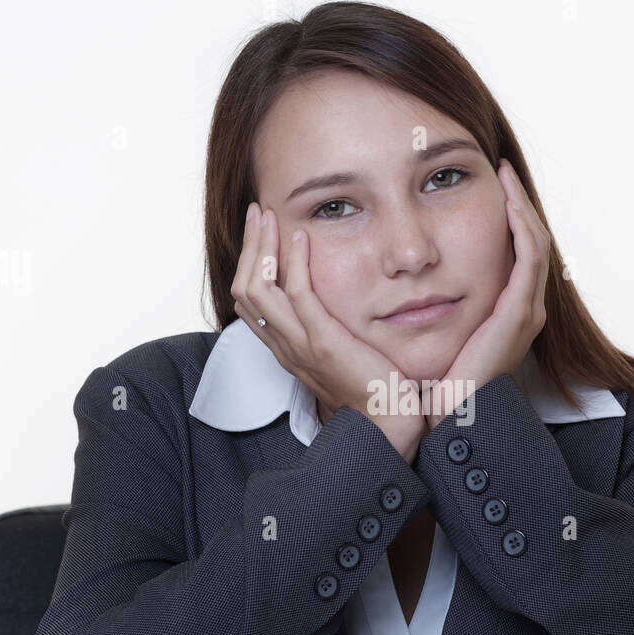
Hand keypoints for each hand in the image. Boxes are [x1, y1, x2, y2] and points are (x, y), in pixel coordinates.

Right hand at [231, 203, 428, 461]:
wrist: (389, 423)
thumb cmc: (375, 391)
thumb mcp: (343, 354)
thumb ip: (332, 330)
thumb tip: (338, 305)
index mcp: (287, 349)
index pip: (249, 302)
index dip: (248, 264)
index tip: (259, 232)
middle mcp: (285, 346)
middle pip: (244, 289)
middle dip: (248, 246)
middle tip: (257, 212)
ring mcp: (300, 345)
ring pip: (258, 288)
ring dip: (260, 246)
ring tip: (267, 215)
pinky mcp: (323, 343)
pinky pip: (298, 294)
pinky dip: (295, 261)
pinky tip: (302, 236)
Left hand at [425, 159, 548, 429]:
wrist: (448, 417)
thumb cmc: (436, 382)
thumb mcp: (434, 332)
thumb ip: (430, 303)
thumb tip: (404, 278)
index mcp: (506, 312)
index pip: (515, 253)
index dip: (508, 218)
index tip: (490, 187)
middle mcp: (524, 309)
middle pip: (531, 242)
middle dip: (518, 204)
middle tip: (502, 170)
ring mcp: (526, 311)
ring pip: (535, 244)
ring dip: (522, 206)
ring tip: (505, 176)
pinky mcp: (519, 313)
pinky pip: (529, 258)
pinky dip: (521, 226)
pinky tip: (507, 202)